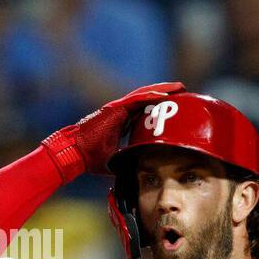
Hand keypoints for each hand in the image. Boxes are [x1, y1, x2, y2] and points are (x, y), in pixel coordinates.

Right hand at [42, 81, 185, 181]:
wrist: (75, 154)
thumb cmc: (90, 158)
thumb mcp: (117, 160)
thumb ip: (129, 161)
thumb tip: (141, 172)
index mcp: (122, 122)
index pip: (145, 111)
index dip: (160, 107)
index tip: (176, 107)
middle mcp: (120, 112)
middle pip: (147, 99)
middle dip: (165, 93)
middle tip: (183, 91)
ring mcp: (117, 109)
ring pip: (143, 95)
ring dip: (162, 90)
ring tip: (179, 87)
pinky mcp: (114, 109)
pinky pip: (135, 100)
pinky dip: (149, 95)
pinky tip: (163, 93)